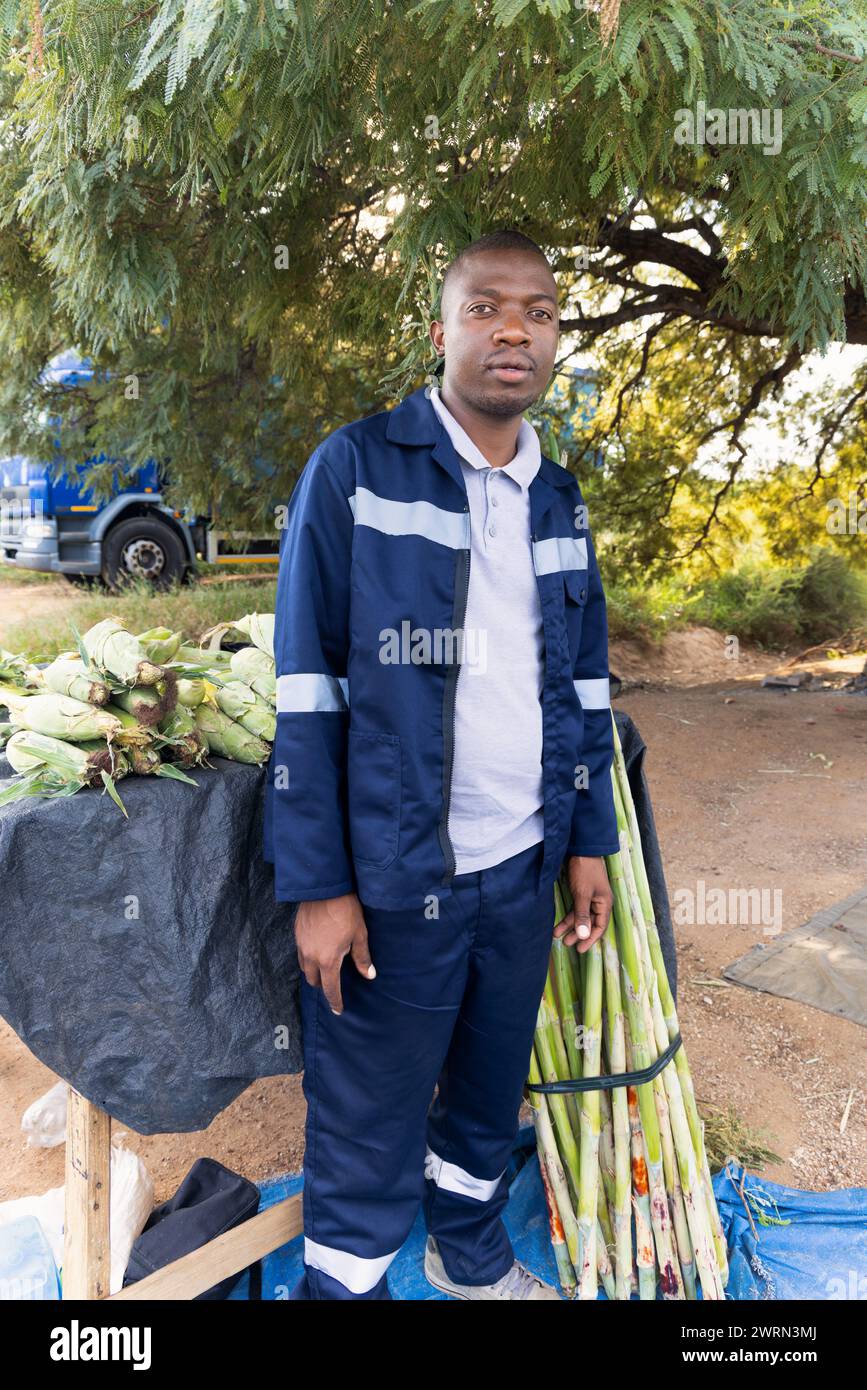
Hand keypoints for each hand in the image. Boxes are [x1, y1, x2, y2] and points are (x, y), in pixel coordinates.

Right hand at [294, 893, 374, 1014]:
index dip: (335, 1002)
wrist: (325, 888)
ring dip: (314, 972)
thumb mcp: (359, 935)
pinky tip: (318, 949)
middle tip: (334, 984)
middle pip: (314, 981)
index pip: (330, 989)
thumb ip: (362, 958)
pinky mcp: (297, 934)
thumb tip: (369, 975)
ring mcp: (301, 946)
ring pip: (305, 968)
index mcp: (327, 961)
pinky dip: (308, 958)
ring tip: (325, 967)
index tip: (338, 1010)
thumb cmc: (346, 911)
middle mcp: (310, 957)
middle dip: (323, 985)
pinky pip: (301, 953)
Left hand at [553, 856, 612, 952]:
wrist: (580, 849)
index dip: (591, 939)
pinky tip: (558, 925)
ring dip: (570, 926)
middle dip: (578, 934)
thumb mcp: (583, 894)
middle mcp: (599, 903)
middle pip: (589, 924)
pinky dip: (567, 917)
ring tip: (558, 936)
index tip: (580, 949)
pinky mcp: (580, 893)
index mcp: (605, 904)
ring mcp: (589, 898)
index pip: (600, 927)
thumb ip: (582, 915)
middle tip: (567, 944)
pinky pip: (575, 909)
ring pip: (580, 917)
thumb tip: (583, 935)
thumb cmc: (585, 871)